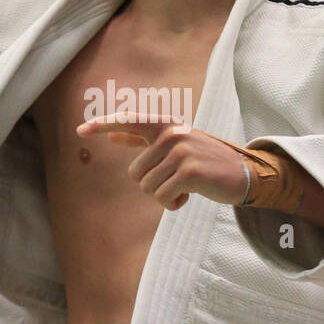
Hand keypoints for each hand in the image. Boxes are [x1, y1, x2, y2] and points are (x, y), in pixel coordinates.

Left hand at [76, 114, 247, 210]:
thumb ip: (144, 138)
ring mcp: (181, 150)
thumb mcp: (176, 144)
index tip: (80, 130)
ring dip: (163, 196)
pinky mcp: (189, 171)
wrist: (244, 174)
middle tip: (176, 182)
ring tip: (185, 188)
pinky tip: (188, 196)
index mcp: (167, 125)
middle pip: (135, 173)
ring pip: (147, 187)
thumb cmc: (205, 161)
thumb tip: (112, 135)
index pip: (129, 120)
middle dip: (152, 185)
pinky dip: (172, 203)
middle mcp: (172, 133)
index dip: (103, 124)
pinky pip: (161, 197)